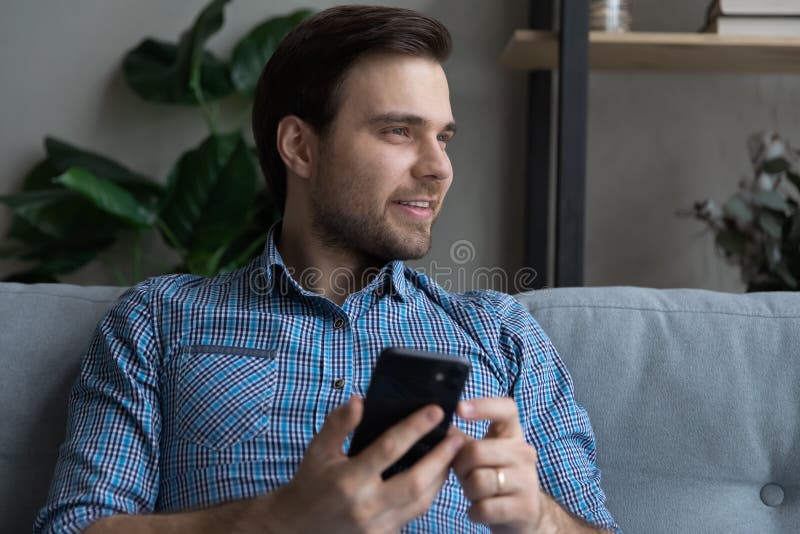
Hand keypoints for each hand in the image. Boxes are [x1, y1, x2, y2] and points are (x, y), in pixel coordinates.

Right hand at [262, 396, 465, 533]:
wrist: (298, 527)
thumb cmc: (311, 482)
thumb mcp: (318, 449)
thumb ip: (339, 424)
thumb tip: (360, 400)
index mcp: (348, 479)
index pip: (389, 449)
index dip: (415, 428)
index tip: (435, 410)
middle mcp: (366, 505)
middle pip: (416, 481)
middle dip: (441, 458)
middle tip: (457, 437)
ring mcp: (377, 526)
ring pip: (421, 502)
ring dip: (440, 477)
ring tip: (451, 456)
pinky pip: (414, 514)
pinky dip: (428, 494)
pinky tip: (434, 477)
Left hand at [452, 397, 543, 533]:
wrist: (526, 512)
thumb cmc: (494, 475)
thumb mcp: (480, 454)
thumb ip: (461, 440)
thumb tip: (435, 424)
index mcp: (513, 433)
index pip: (506, 409)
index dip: (483, 405)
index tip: (459, 409)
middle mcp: (524, 452)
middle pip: (476, 451)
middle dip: (461, 466)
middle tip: (465, 474)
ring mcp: (527, 480)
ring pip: (479, 480)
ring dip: (468, 490)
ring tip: (475, 492)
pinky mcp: (525, 507)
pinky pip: (485, 507)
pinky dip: (475, 511)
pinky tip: (479, 509)